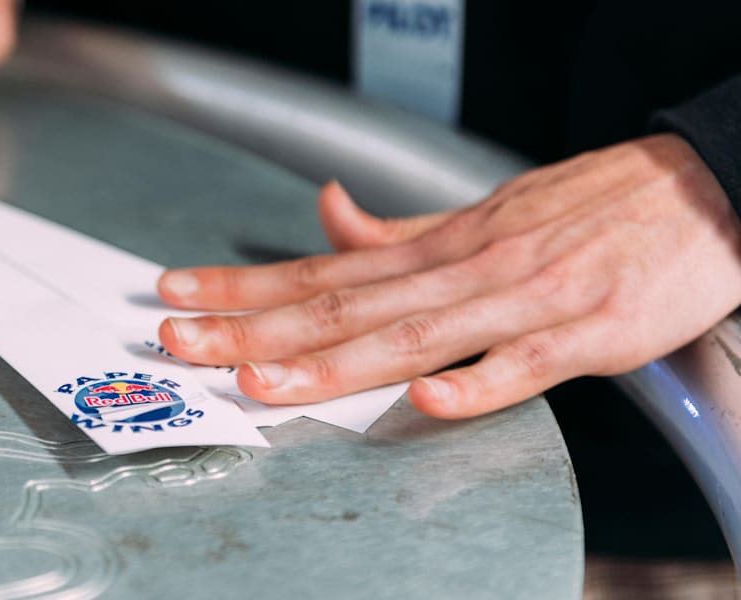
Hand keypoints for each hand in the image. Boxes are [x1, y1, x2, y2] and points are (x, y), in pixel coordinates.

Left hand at [156, 134, 740, 418]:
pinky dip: (477, 385)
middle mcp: (464, 272)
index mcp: (437, 248)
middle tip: (179, 340)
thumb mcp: (480, 213)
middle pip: (342, 307)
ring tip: (259, 378)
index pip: (319, 271)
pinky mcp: (587, 334)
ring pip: (412, 337)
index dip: (243, 284)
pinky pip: (525, 366)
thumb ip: (398, 234)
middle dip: (252, 326)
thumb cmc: (588, 208)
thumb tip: (328, 217)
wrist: (701, 190)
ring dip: (332, 361)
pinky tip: (425, 404)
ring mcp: (523, 303)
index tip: (179, 293)